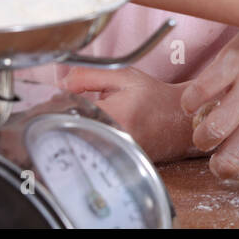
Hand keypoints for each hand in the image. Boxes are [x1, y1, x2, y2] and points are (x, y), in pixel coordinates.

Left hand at [61, 65, 201, 163]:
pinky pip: (88, 151)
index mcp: (116, 115)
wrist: (179, 121)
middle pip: (70, 130)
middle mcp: (115, 139)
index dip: (60, 103)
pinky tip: (96, 130)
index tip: (61, 99)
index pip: (69, 111)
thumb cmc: (154, 98)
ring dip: (75, 130)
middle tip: (72, 107)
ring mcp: (114, 154)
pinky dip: (85, 140)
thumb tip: (60, 85)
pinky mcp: (114, 162)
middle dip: (66, 118)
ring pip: (76, 143)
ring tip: (88, 118)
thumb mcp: (124, 76)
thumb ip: (89, 76)